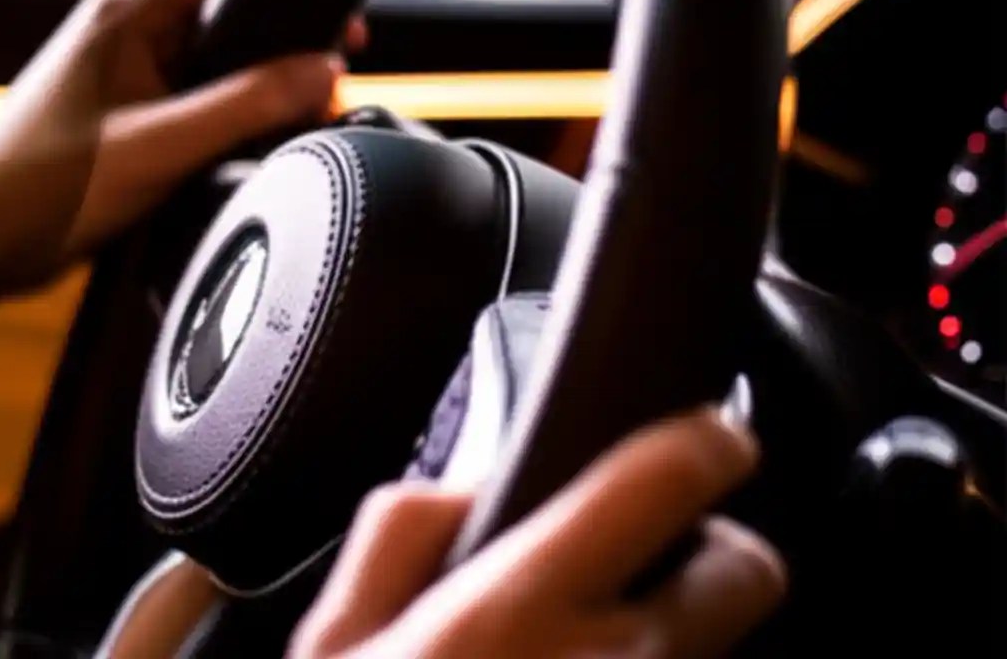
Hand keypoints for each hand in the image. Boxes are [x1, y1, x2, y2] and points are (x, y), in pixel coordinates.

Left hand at [0, 0, 365, 286]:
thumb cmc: (46, 182)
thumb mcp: (163, 141)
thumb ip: (247, 104)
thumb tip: (320, 71)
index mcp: (128, 14)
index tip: (342, 26)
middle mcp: (128, 35)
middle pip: (231, 25)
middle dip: (282, 56)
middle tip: (321, 92)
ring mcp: (128, 79)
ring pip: (215, 71)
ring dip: (252, 97)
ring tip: (283, 128)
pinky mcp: (128, 120)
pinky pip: (195, 107)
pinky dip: (225, 126)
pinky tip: (239, 154)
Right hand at [290, 407, 785, 657]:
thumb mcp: (329, 644)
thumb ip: (398, 533)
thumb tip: (467, 484)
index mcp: (523, 604)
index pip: (674, 475)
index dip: (702, 441)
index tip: (701, 441)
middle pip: (747, 573)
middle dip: (710, 558)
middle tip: (644, 575)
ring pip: (717, 656)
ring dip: (668, 651)